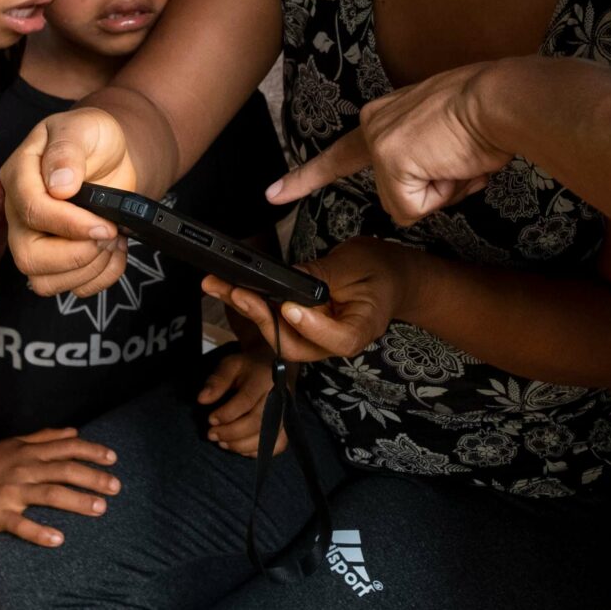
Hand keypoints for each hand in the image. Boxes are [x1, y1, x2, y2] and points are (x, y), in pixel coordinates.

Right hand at [0, 428, 119, 548]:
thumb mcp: (14, 443)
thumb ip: (45, 438)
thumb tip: (73, 431)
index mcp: (29, 452)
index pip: (67, 448)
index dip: (92, 451)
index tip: (113, 459)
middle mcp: (24, 469)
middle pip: (65, 470)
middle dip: (93, 477)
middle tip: (116, 487)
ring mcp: (11, 492)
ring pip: (49, 494)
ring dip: (77, 501)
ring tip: (100, 508)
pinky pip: (21, 525)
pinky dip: (40, 532)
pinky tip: (59, 539)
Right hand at [2, 108, 138, 297]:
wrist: (111, 155)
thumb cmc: (93, 138)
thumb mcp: (84, 128)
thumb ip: (68, 151)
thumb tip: (60, 185)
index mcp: (20, 176)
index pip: (31, 210)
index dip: (68, 223)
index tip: (103, 224)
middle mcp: (20, 213)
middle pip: (28, 256)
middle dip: (75, 254)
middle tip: (108, 234)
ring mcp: (35, 239)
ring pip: (44, 281)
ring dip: (89, 269)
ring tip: (114, 239)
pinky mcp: (56, 259)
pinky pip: (70, 288)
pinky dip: (100, 278)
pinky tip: (115, 253)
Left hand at [196, 345, 288, 456]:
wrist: (274, 368)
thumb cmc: (248, 368)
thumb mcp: (231, 365)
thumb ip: (217, 380)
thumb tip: (202, 399)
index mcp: (265, 379)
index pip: (246, 400)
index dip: (227, 414)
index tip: (210, 420)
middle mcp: (280, 397)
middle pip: (257, 422)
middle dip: (231, 433)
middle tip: (212, 435)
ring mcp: (286, 413)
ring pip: (267, 438)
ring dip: (241, 445)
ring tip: (222, 442)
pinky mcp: (287, 426)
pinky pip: (276, 446)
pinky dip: (256, 451)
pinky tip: (240, 447)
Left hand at [203, 238, 410, 363]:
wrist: (390, 278)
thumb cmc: (379, 271)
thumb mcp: (356, 265)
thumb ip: (323, 275)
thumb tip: (288, 278)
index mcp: (359, 331)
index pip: (334, 340)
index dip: (309, 327)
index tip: (289, 308)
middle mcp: (333, 342)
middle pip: (295, 344)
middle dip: (263, 319)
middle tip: (238, 293)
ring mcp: (315, 339)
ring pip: (279, 337)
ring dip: (249, 312)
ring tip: (220, 287)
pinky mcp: (302, 328)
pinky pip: (276, 322)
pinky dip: (253, 306)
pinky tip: (229, 288)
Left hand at [267, 66, 507, 223]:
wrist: (499, 101)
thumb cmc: (487, 118)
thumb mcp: (446, 138)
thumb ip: (427, 161)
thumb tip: (437, 182)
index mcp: (385, 116)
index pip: (339, 154)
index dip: (306, 176)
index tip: (273, 193)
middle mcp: (374, 124)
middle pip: (392, 193)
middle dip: (431, 191)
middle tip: (457, 159)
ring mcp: (378, 142)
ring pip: (405, 204)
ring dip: (440, 193)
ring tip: (459, 158)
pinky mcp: (389, 160)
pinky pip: (413, 209)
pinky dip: (441, 196)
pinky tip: (453, 164)